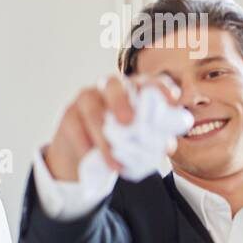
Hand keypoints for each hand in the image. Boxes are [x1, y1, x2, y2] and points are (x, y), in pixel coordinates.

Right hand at [43, 73, 180, 180]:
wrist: (86, 156)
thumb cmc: (120, 142)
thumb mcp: (138, 139)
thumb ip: (152, 137)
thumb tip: (167, 144)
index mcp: (133, 90)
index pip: (148, 82)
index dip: (160, 88)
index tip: (173, 100)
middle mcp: (109, 88)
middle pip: (113, 84)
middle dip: (120, 101)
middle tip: (127, 122)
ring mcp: (86, 100)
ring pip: (91, 108)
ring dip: (102, 133)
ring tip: (113, 159)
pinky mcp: (69, 116)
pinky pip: (75, 127)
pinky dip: (85, 143)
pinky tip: (92, 158)